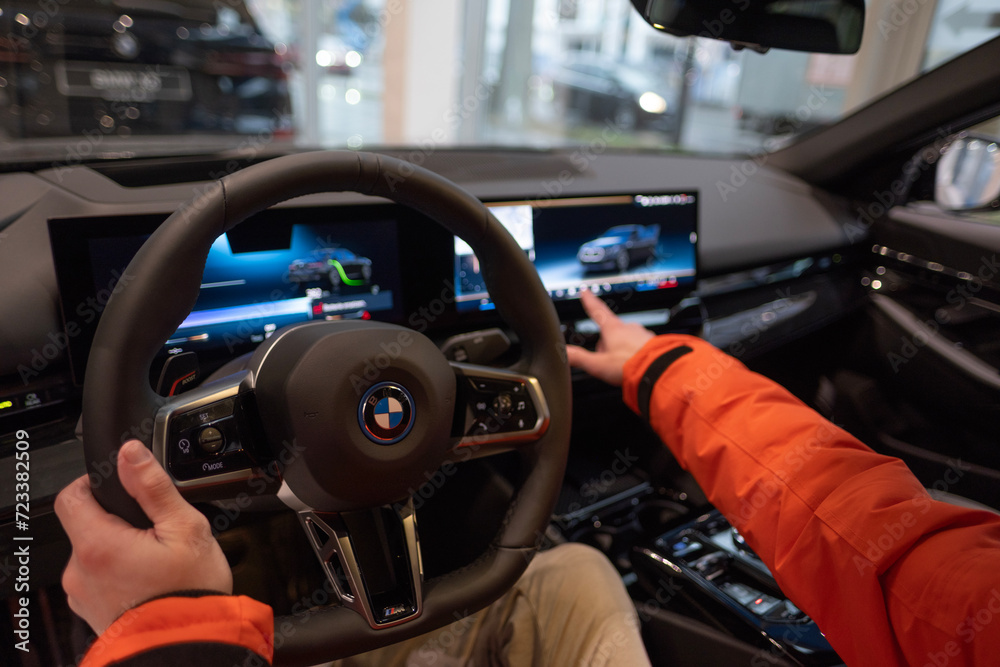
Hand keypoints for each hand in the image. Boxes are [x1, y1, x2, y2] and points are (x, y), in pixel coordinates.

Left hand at [55, 440, 232, 633]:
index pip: (71, 496)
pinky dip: (120, 573)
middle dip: (118, 520)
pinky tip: (151, 579)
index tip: (122, 486)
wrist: (189, 646)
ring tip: (158, 559)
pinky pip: (99, 580)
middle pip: (86, 525)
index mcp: (97, 544)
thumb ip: (153, 487)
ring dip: (119, 548)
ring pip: (94, 553)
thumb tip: (130, 453)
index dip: (94, 482)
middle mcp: (79, 571)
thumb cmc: (189, 592)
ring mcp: (83, 595)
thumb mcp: (184, 527)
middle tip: (155, 529)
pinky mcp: (93, 612)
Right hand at [566, 290, 654, 385]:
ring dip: (621, 350)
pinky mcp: (654, 344)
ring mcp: (643, 335)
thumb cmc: (631, 367)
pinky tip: (635, 366)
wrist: (659, 371)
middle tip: (606, 361)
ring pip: (626, 340)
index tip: (586, 292)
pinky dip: (635, 354)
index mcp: (613, 330)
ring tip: (622, 366)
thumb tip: (563, 352)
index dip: (589, 302)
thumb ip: (579, 358)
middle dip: (606, 343)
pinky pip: (639, 346)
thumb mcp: (598, 365)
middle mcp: (629, 328)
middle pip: (611, 331)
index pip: (597, 311)